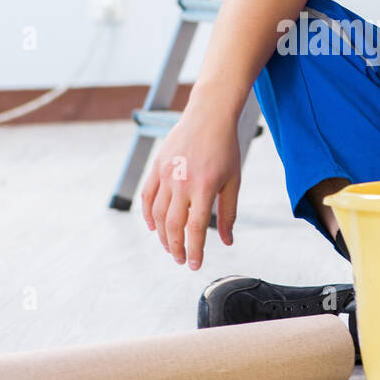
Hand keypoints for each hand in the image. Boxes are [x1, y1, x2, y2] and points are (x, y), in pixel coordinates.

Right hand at [141, 105, 241, 270]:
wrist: (209, 115)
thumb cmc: (225, 148)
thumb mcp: (233, 181)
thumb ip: (228, 213)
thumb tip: (227, 241)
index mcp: (205, 186)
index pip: (196, 228)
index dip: (194, 250)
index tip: (194, 265)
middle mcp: (182, 181)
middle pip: (173, 225)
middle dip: (176, 248)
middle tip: (181, 260)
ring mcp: (166, 173)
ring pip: (157, 214)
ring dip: (162, 235)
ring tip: (170, 247)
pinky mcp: (157, 166)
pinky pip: (147, 196)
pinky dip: (148, 215)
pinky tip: (154, 227)